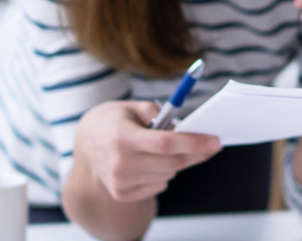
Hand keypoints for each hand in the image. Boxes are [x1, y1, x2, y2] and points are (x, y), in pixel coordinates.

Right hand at [74, 101, 223, 201]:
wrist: (86, 145)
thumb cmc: (113, 121)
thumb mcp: (132, 107)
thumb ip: (158, 113)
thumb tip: (185, 127)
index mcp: (122, 137)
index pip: (165, 144)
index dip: (193, 143)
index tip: (215, 141)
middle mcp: (119, 162)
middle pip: (172, 162)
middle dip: (196, 153)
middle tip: (210, 145)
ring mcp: (120, 181)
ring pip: (168, 174)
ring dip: (175, 161)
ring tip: (163, 149)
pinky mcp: (121, 193)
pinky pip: (159, 185)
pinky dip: (162, 174)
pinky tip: (150, 163)